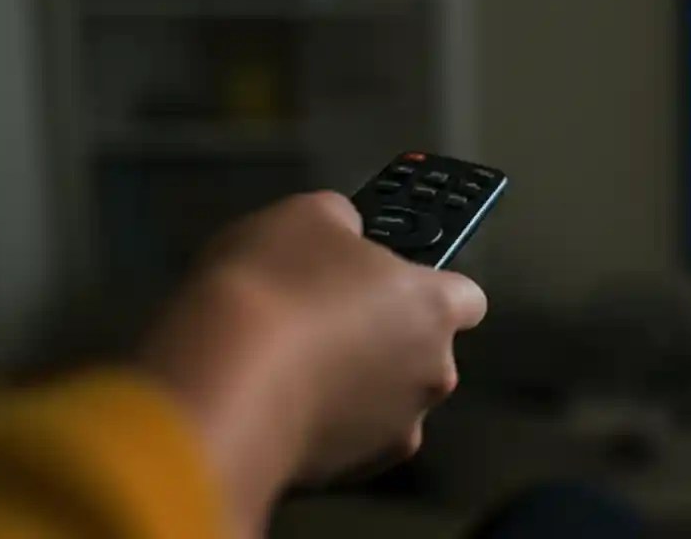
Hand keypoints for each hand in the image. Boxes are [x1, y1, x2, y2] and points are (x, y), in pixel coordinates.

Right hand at [141, 191, 485, 534]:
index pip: (466, 298)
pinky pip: (350, 440)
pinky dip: (325, 426)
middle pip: (425, 352)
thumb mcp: (305, 217)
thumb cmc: (275, 287)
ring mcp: (399, 429)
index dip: (426, 288)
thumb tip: (347, 233)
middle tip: (326, 320)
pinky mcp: (355, 473)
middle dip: (387, 339)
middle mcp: (435, 373)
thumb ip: (344, 225)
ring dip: (356, 386)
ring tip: (293, 367)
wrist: (224, 386)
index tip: (385, 283)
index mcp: (435, 307)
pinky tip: (280, 404)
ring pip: (389, 401)